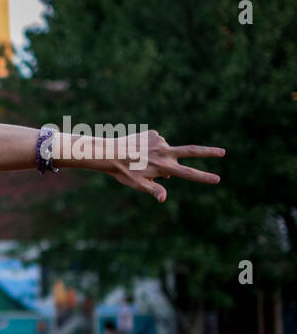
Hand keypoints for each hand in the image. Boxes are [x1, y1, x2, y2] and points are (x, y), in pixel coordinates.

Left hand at [108, 130, 223, 202]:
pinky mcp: (153, 134)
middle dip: (209, 152)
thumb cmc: (124, 172)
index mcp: (163, 167)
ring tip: (141, 161)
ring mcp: (159, 141)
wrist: (109, 153)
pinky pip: (157, 143)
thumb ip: (154, 190)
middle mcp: (164, 152)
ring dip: (160, 158)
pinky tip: (139, 151)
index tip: (218, 179)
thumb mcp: (138, 184)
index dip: (204, 177)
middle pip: (192, 151)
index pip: (188, 174)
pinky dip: (152, 149)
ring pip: (166, 152)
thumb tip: (164, 199)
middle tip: (224, 152)